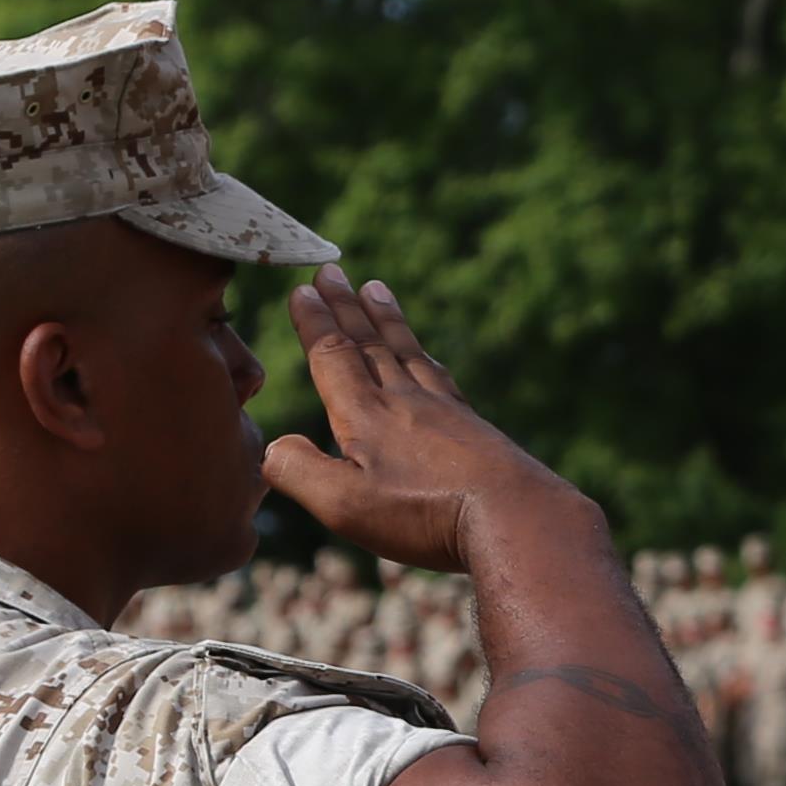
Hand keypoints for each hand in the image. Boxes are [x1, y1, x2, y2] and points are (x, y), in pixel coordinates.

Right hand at [262, 273, 591, 572]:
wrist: (514, 515)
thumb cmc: (423, 514)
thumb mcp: (344, 505)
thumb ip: (299, 471)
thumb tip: (272, 446)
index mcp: (365, 414)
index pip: (332, 355)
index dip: (314, 322)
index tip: (302, 290)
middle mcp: (404, 400)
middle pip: (369, 343)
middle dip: (346, 307)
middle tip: (332, 270)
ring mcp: (443, 411)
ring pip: (407, 352)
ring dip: (387, 320)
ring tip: (376, 289)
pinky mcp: (473, 429)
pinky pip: (441, 378)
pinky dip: (424, 357)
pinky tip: (427, 360)